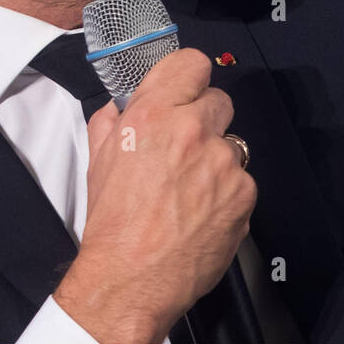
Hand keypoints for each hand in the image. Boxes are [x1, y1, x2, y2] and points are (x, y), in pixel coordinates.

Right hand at [52, 48, 256, 343]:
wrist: (131, 280)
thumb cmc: (113, 226)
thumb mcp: (99, 160)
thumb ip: (114, 120)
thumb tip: (125, 103)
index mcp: (154, 116)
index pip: (193, 63)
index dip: (188, 76)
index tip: (186, 87)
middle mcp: (193, 131)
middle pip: (218, 100)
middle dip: (203, 119)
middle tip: (185, 148)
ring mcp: (224, 162)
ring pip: (232, 143)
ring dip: (215, 159)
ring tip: (189, 190)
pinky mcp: (244, 192)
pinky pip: (242, 178)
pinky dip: (227, 191)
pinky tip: (203, 210)